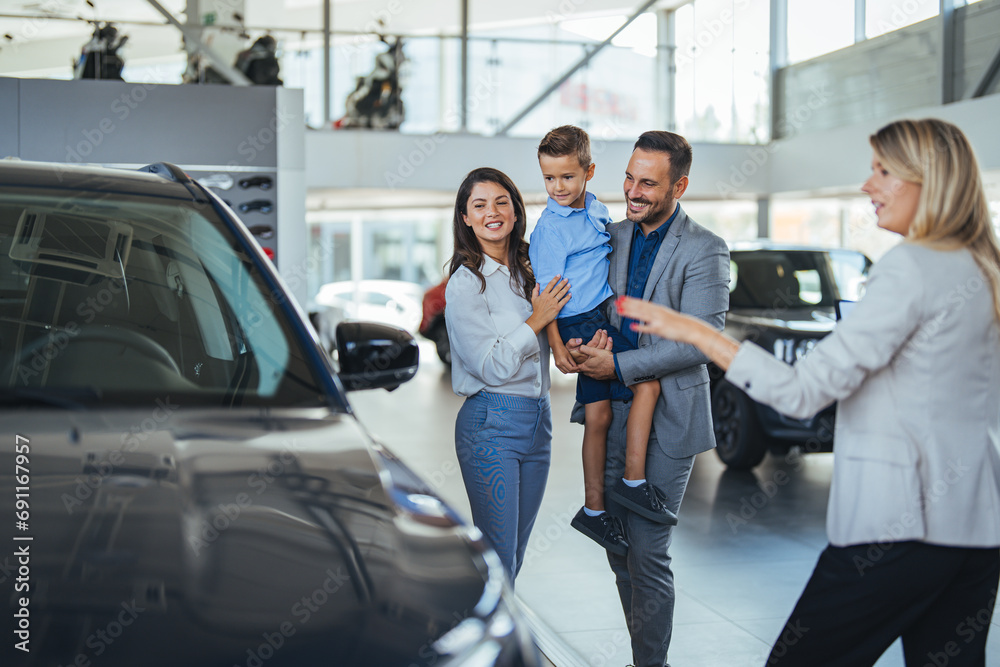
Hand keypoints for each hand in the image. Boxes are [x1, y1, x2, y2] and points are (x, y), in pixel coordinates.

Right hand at [526, 276, 570, 333]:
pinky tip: (570, 294)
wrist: (539, 319)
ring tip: (569, 285)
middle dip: (562, 283)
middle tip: (566, 279)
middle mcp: (549, 297)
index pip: (550, 285)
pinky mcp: (557, 308)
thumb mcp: (533, 299)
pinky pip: (563, 301)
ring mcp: (553, 302)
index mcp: (543, 294)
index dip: (555, 279)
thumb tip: (537, 283)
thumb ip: (535, 290)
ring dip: (566, 289)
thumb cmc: (537, 310)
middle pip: (557, 288)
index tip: (559, 275)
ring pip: (561, 294)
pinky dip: (567, 297)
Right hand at [551, 344, 578, 373]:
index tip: (578, 368)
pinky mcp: (557, 365)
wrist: (556, 347)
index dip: (575, 369)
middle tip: (577, 369)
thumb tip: (576, 366)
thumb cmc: (562, 349)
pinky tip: (569, 368)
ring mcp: (557, 365)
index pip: (570, 368)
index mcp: (563, 361)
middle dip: (573, 371)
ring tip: (574, 369)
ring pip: (565, 372)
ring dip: (570, 371)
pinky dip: (566, 370)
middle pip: (568, 371)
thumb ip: (572, 362)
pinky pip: (562, 370)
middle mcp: (559, 364)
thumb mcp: (569, 355)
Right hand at [566, 329, 611, 363]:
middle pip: (601, 345)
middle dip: (603, 336)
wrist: (571, 362)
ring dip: (606, 340)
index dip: (597, 336)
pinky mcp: (596, 358)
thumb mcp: (568, 347)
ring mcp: (594, 358)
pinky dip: (609, 346)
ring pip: (604, 349)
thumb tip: (579, 340)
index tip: (599, 330)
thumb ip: (572, 343)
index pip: (594, 343)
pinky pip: (605, 352)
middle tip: (604, 331)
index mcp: (585, 352)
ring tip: (606, 334)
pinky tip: (610, 341)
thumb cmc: (570, 353)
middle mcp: (591, 356)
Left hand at [567, 329, 615, 380]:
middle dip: (583, 366)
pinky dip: (595, 371)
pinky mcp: (600, 377)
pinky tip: (598, 367)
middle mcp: (589, 373)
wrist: (617, 367)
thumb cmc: (606, 359)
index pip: (577, 367)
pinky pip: (595, 375)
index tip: (575, 362)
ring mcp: (595, 376)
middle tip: (583, 362)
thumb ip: (586, 349)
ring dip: (589, 368)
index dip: (576, 364)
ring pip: (589, 372)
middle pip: (583, 370)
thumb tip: (580, 347)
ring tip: (591, 364)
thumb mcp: (595, 351)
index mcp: (586, 366)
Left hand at [616, 296, 740, 369]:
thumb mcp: (666, 316)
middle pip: (639, 307)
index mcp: (658, 309)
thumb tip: (645, 314)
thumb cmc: (678, 324)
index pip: (642, 303)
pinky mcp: (661, 329)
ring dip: (630, 312)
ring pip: (641, 315)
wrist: (692, 329)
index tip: (621, 298)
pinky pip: (649, 328)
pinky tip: (631, 326)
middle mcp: (657, 312)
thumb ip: (654, 314)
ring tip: (619, 310)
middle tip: (616, 302)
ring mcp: (659, 320)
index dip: (631, 300)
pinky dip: (640, 327)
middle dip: (627, 304)